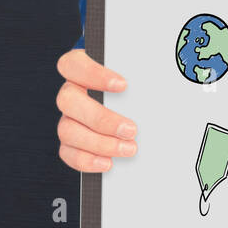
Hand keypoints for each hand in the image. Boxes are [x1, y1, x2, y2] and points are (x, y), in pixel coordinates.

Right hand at [55, 48, 135, 171]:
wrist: (132, 97)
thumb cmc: (133, 79)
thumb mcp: (136, 70)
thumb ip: (140, 71)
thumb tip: (160, 75)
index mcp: (80, 68)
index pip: (72, 65)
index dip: (93, 75)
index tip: (123, 85)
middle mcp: (71, 92)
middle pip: (68, 101)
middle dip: (101, 119)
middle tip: (131, 129)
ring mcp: (68, 116)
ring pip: (67, 130)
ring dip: (99, 143)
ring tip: (128, 148)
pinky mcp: (71, 140)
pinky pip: (68, 152)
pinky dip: (87, 160)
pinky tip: (108, 162)